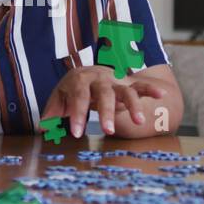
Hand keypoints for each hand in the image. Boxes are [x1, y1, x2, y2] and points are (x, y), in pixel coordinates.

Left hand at [41, 65, 166, 136]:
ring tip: (139, 121)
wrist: (89, 70)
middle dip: (105, 113)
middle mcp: (98, 79)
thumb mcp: (59, 99)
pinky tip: (161, 94)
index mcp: (79, 80)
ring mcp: (115, 81)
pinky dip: (150, 89)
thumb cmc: (72, 90)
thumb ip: (52, 113)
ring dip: (133, 106)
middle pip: (103, 95)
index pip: (78, 98)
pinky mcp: (127, 84)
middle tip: (107, 131)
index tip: (76, 133)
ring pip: (124, 92)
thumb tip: (42, 128)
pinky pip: (140, 86)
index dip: (76, 115)